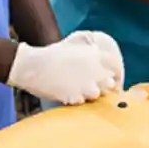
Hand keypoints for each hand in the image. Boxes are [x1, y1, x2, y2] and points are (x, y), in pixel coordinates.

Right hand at [6, 31, 122, 104]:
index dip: (112, 72)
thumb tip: (100, 56)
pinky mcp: (77, 97)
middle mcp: (94, 69)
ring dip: (89, 93)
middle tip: (90, 85)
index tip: (108, 77)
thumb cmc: (51, 55)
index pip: (115, 65)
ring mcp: (86, 84)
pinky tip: (67, 93)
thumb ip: (90, 51)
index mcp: (94, 54)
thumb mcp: (73, 45)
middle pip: (110, 82)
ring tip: (76, 89)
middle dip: (102, 85)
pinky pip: (82, 102)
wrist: (33, 66)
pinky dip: (76, 100)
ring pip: (97, 94)